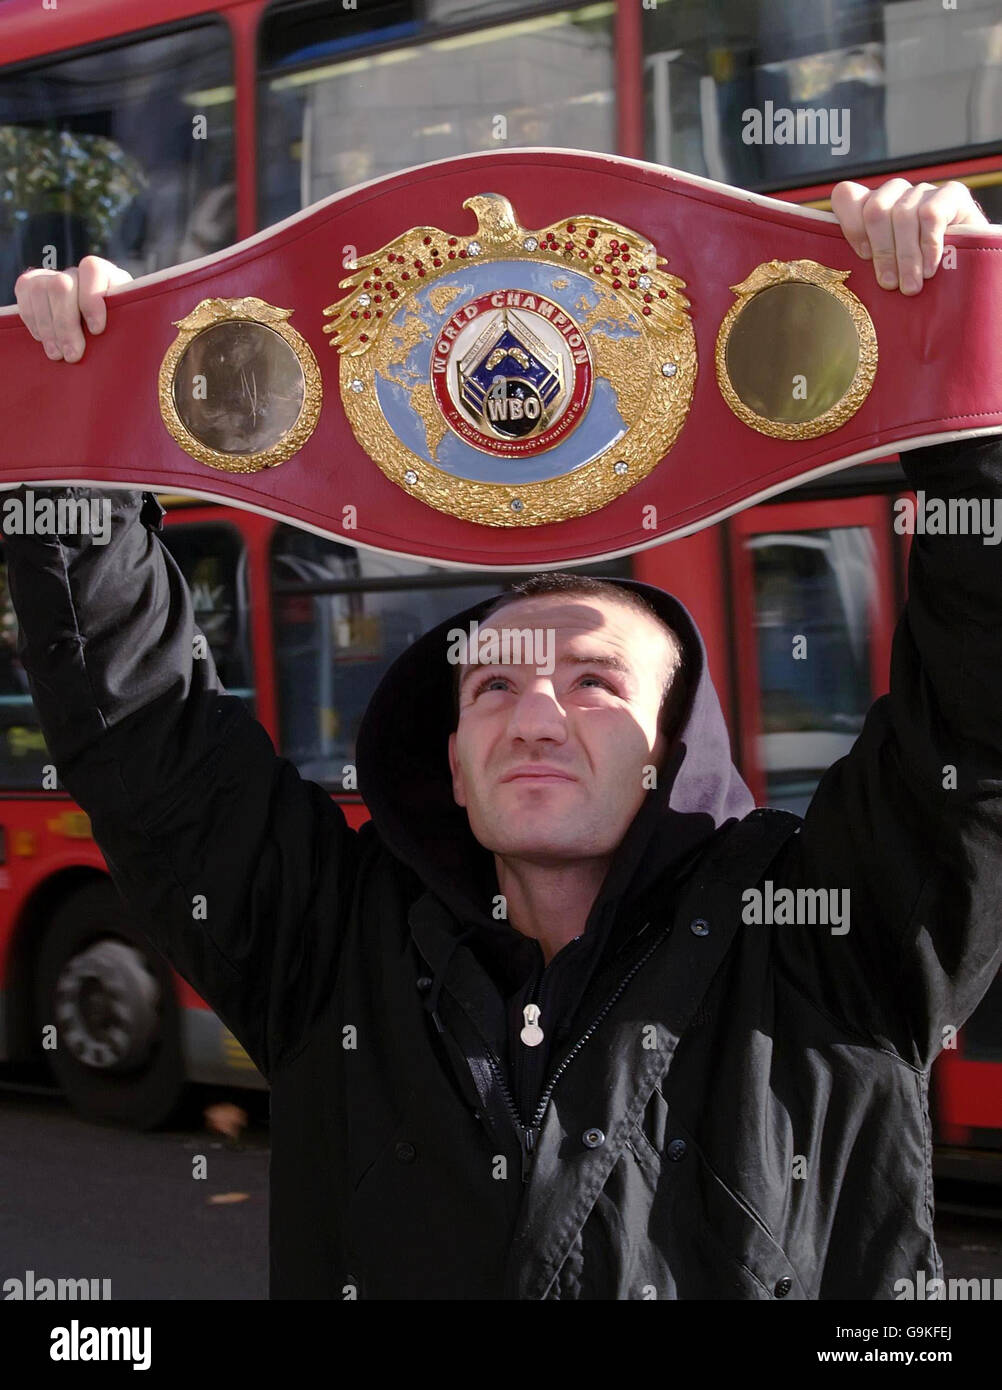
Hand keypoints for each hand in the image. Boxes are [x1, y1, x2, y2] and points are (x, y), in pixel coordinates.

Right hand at [13, 255, 132, 361]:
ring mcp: (54, 276)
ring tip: (58, 355)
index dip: (92, 299)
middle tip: (73, 356)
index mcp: (107, 275)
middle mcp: (79, 273)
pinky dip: (32, 319)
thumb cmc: (122, 336)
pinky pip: (24, 292)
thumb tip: (142, 346)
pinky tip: (44, 340)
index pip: (93, 269)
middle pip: (61, 285)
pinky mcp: (34, 285)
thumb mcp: (132, 329)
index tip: (97, 331)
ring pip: (40, 289)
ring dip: (48, 326)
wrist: (100, 336)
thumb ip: (133, 327)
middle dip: (65, 323)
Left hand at [830, 178, 990, 294]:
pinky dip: (928, 245)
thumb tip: (840, 282)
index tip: (862, 257)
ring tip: (910, 286)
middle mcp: (896, 194)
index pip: (846, 195)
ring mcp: (923, 192)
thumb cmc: (918, 276)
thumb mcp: (886, 271)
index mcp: (871, 207)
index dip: (850, 225)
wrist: (967, 270)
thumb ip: (865, 267)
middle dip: (882, 252)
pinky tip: (931, 268)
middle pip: (875, 209)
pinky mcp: (952, 194)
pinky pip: (931, 214)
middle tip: (889, 285)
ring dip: (906, 257)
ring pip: (903, 214)